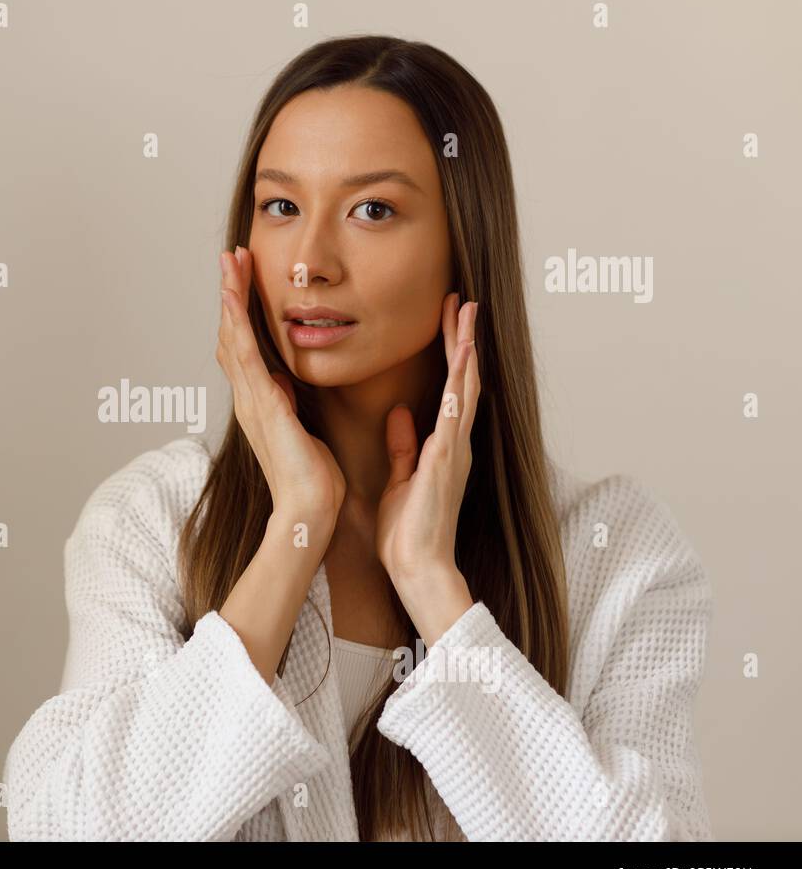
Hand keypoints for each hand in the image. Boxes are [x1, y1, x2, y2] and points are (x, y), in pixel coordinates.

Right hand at [216, 246, 344, 532]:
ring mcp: (251, 398)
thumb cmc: (314, 478)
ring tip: (230, 261)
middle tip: (231, 256)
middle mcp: (249, 395)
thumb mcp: (303, 428)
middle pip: (232, 333)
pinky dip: (237, 323)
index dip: (242, 310)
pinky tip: (235, 296)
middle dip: (232, 293)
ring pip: (233, 335)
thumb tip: (285, 380)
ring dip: (231, 296)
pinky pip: (245, 355)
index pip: (246, 345)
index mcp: (261, 400)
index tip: (245, 277)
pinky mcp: (261, 403)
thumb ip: (290, 403)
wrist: (311, 508)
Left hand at [376, 292, 479, 644]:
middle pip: (463, 379)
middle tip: (461, 301)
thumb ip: (404, 446)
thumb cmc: (408, 532)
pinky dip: (460, 382)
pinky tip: (462, 357)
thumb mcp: (401, 479)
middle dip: (462, 339)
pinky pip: (456, 413)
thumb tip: (400, 413)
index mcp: (444, 445)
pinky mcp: (446, 458)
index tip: (446, 320)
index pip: (449, 389)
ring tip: (467, 313)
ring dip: (466, 349)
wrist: (417, 567)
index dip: (449, 354)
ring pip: (465, 387)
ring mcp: (454, 448)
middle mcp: (455, 442)